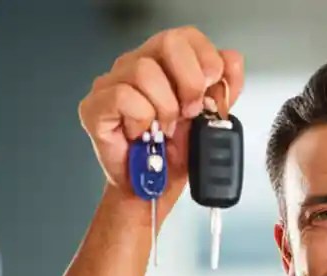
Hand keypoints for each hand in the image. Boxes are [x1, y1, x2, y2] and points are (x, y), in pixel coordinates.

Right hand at [77, 26, 244, 194]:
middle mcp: (137, 64)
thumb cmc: (175, 153)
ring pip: (145, 71)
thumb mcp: (211, 120)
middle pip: (169, 43)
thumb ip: (224, 90)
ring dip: (165, 108)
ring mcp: (112, 82)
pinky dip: (142, 120)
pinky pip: (124, 97)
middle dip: (190, 82)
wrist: (155, 188)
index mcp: (165, 63)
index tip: (211, 90)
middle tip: (190, 112)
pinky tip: (142, 133)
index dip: (206, 60)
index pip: (187, 36)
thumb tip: (231, 63)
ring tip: (164, 129)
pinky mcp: (95, 105)